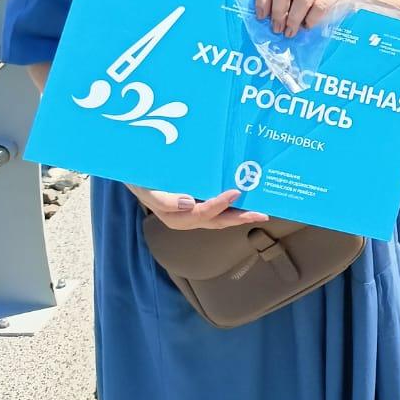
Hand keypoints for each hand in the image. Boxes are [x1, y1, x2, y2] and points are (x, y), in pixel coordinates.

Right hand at [128, 186, 267, 230]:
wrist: (137, 178)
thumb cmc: (142, 183)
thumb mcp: (147, 190)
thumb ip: (164, 200)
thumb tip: (189, 203)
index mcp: (176, 218)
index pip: (202, 213)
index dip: (219, 204)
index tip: (234, 191)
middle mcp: (188, 219)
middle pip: (218, 221)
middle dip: (240, 218)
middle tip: (261, 214)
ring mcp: (194, 214)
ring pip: (221, 218)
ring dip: (240, 216)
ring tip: (259, 211)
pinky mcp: (198, 206)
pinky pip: (218, 210)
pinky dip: (233, 208)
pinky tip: (246, 201)